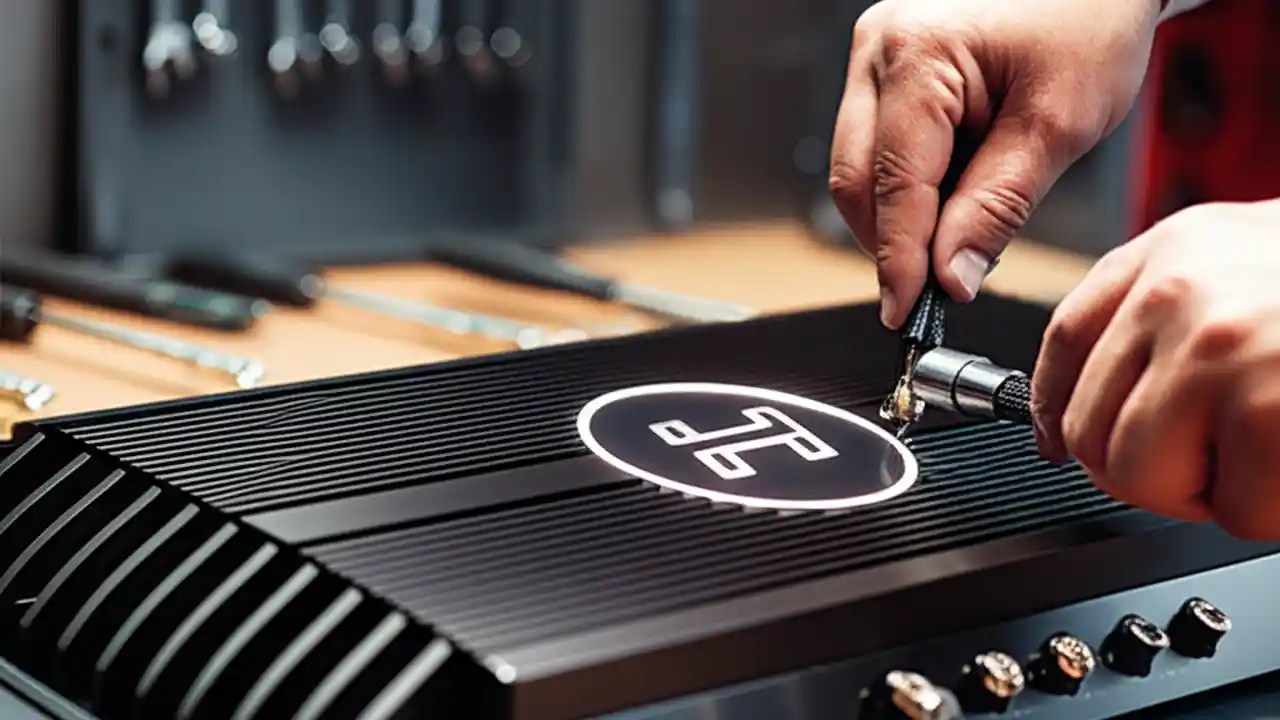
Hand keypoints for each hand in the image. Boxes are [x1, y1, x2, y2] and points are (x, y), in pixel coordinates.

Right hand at [828, 0, 1161, 327]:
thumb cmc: (1087, 20)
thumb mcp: (1058, 124)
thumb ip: (998, 206)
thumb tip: (951, 274)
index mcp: (917, 54)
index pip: (895, 184)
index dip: (900, 259)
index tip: (907, 311)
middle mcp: (878, 51)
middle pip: (858, 183)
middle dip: (897, 242)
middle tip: (942, 284)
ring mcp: (872, 60)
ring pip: (860, 173)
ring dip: (904, 216)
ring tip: (965, 222)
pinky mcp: (882, 74)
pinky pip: (876, 152)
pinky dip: (910, 189)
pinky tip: (953, 191)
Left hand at [1032, 200, 1279, 539]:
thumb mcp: (1241, 259)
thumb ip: (1157, 316)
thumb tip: (1068, 414)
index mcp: (1170, 253)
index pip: (1063, 344)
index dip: (1056, 411)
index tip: (1063, 443)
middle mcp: (1181, 296)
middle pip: (1092, 431)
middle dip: (1151, 466)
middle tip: (1216, 456)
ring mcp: (1222, 352)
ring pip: (1143, 477)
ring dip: (1207, 491)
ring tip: (1267, 457)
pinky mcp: (1273, 412)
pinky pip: (1231, 511)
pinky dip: (1269, 511)